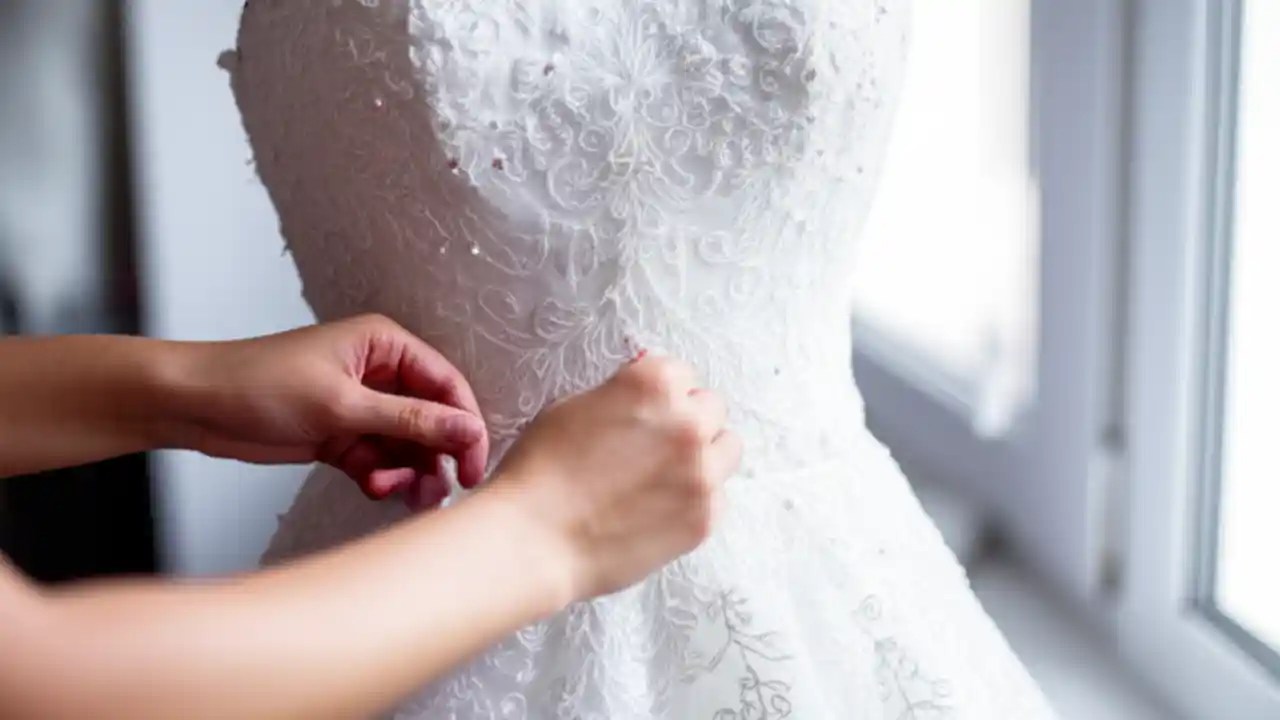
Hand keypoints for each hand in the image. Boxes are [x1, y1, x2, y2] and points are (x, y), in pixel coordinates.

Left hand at [168, 315, 487, 506]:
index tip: (474, 467)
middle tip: (436, 493)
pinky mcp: (343, 436)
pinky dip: (383, 478)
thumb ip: (411, 420)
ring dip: (409, 474)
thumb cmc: (258, 384)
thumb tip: (468, 431)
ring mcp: (361, 406)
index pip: (447, 385)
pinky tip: (373, 488)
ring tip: (396, 494)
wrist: (194, 406)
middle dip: (435, 458)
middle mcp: (380, 373)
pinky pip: (381, 461)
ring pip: (408, 447)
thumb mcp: (342, 405)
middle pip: (433, 420)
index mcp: (386, 345)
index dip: (466, 426)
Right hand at [485, 353, 741, 600]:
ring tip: (669, 477)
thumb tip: (648, 403)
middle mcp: (688, 423)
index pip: (682, 375)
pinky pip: (717, 496)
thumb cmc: (541, 469)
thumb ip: (625, 397)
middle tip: (656, 446)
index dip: (660, 396)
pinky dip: (695, 500)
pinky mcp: (705, 517)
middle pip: (712, 408)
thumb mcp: (577, 406)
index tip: (645, 414)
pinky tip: (659, 511)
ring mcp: (702, 473)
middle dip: (688, 421)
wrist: (534, 538)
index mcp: (656, 384)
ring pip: (728, 449)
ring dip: (705, 456)